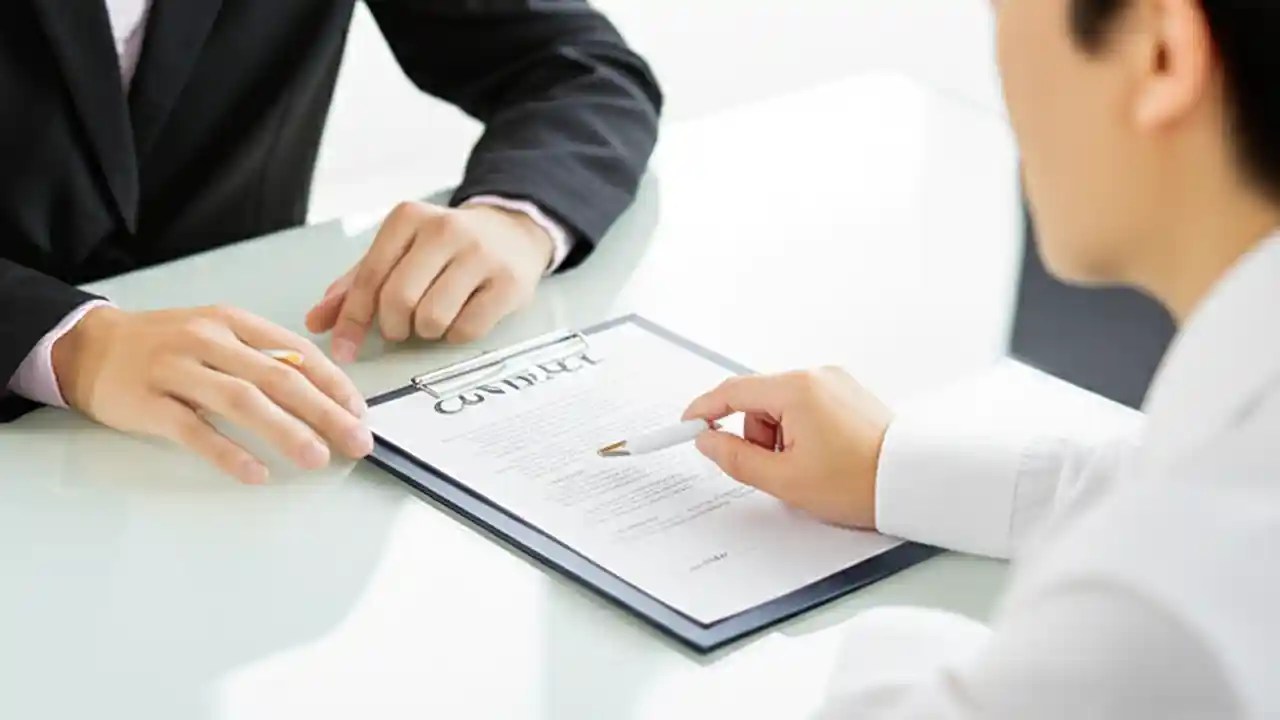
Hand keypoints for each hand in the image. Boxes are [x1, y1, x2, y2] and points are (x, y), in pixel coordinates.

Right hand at [53, 305, 373, 483]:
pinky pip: (195, 431)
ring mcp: (176, 370)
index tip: (359, 412)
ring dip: (285, 431)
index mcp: (233, 322)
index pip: (297, 352)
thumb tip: (320, 392)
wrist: (89, 346)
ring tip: (317, 457)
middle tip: (355, 440)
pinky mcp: (149, 403)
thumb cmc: (165, 345)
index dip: (334, 384)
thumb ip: (263, 356)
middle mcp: (208, 341)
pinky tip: (256, 472)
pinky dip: (229, 453)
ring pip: (242, 401)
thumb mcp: (218, 334)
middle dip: (325, 411)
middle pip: (279, 378)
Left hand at [305, 202, 553, 360]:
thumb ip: (356, 286)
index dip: (352, 319)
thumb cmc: (444, 249)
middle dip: (393, 326)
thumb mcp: (399, 253)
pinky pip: (467, 329)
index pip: (370, 277)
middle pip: (399, 300)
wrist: (512, 231)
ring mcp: (481, 254)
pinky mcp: (509, 282)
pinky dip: (456, 334)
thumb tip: (315, 322)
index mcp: (408, 218)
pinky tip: (461, 318)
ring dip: (427, 332)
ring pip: (432, 318)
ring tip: (434, 318)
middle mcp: (445, 229)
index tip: (343, 349)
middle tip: (402, 326)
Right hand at [681, 368, 893, 528]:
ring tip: (808, 468)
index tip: (688, 424)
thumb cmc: (858, 481)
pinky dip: (802, 432)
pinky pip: (807, 408)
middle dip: (757, 437)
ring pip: (783, 407)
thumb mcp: (784, 479)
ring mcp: (835, 382)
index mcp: (797, 389)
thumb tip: (708, 441)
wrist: (912, 483)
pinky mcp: (849, 394)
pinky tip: (822, 457)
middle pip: (759, 401)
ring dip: (781, 437)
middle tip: (777, 470)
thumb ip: (735, 458)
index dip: (705, 409)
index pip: (733, 391)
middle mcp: (816, 376)